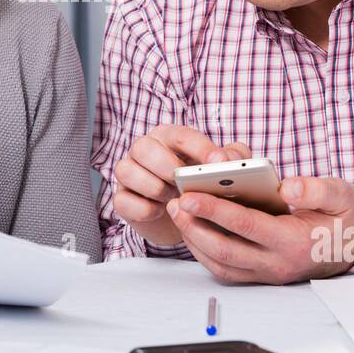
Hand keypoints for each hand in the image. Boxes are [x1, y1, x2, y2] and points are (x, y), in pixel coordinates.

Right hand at [112, 124, 252, 246]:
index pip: (181, 135)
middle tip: (184, 184)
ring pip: (126, 171)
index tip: (218, 163)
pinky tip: (160, 212)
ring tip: (173, 199)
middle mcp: (144, 150)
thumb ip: (231, 158)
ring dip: (154, 187)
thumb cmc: (200, 185)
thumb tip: (230, 159)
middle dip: (167, 166)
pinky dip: (144, 209)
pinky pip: (123, 200)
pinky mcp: (121, 198)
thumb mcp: (220, 170)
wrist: (184, 218)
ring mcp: (129, 173)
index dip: (201, 148)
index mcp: (169, 137)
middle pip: (144, 147)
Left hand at [165, 175, 353, 283]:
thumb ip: (317, 189)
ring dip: (194, 239)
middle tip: (175, 202)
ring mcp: (266, 273)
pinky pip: (223, 268)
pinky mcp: (258, 276)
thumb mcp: (340, 196)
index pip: (247, 226)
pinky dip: (203, 251)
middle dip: (195, 226)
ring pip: (220, 263)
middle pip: (225, 248)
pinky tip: (191, 229)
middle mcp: (277, 263)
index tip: (190, 195)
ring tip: (177, 212)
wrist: (349, 248)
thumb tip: (288, 187)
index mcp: (294, 242)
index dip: (215, 210)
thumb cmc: (340, 218)